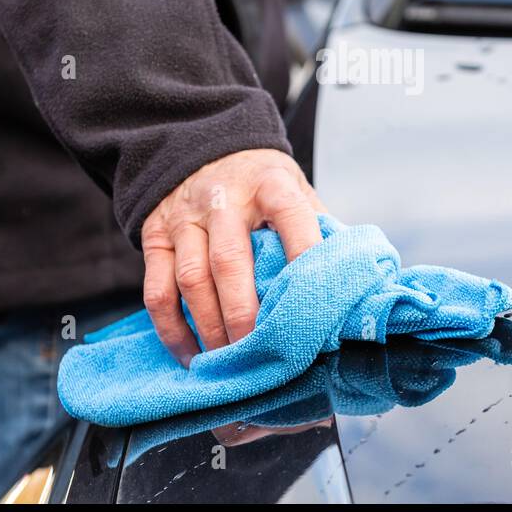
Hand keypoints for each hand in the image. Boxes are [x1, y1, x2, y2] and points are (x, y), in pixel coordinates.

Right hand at [140, 149, 325, 365]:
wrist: (203, 148)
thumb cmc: (262, 184)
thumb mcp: (296, 189)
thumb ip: (319, 229)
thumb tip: (356, 282)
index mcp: (270, 184)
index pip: (291, 216)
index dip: (304, 255)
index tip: (316, 301)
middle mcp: (223, 199)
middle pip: (230, 261)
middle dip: (244, 314)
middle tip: (260, 353)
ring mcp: (184, 218)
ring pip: (191, 280)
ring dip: (210, 328)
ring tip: (228, 362)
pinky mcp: (154, 236)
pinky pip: (157, 291)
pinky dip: (173, 330)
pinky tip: (191, 356)